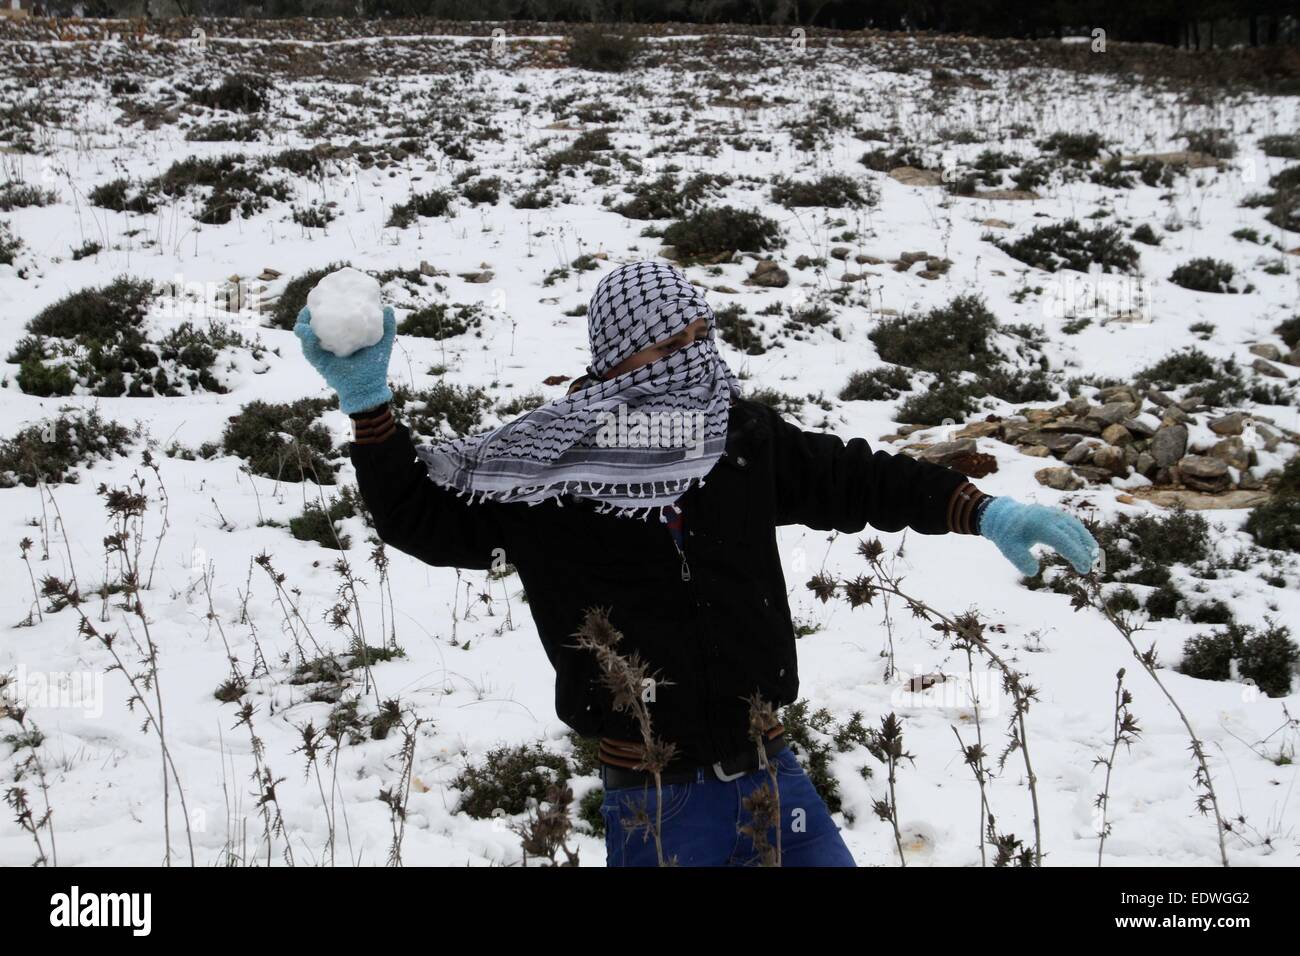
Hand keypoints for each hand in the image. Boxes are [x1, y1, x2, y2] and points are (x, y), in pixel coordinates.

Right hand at [294, 305, 394, 413]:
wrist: (368, 389)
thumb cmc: (375, 367)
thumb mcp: (382, 343)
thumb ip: (386, 326)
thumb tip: (387, 306)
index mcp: (341, 336)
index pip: (329, 317)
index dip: (326, 305)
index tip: (328, 291)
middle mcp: (328, 343)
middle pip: (313, 322)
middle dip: (309, 310)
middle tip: (314, 298)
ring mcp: (321, 352)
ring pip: (305, 333)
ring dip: (302, 321)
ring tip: (306, 311)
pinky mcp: (318, 362)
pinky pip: (308, 348)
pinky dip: (306, 338)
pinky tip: (306, 329)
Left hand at [979, 497, 1098, 576]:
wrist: (1003, 516)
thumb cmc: (1008, 536)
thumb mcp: (1009, 550)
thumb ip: (1021, 561)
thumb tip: (1034, 572)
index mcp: (1040, 525)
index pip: (1063, 541)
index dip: (1076, 554)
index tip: (1083, 568)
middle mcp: (1050, 517)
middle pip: (1073, 534)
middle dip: (1083, 552)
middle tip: (1088, 569)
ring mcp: (1054, 514)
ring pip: (1076, 527)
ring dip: (1086, 541)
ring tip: (1094, 557)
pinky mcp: (1056, 514)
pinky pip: (1073, 524)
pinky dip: (1082, 534)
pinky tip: (1087, 545)